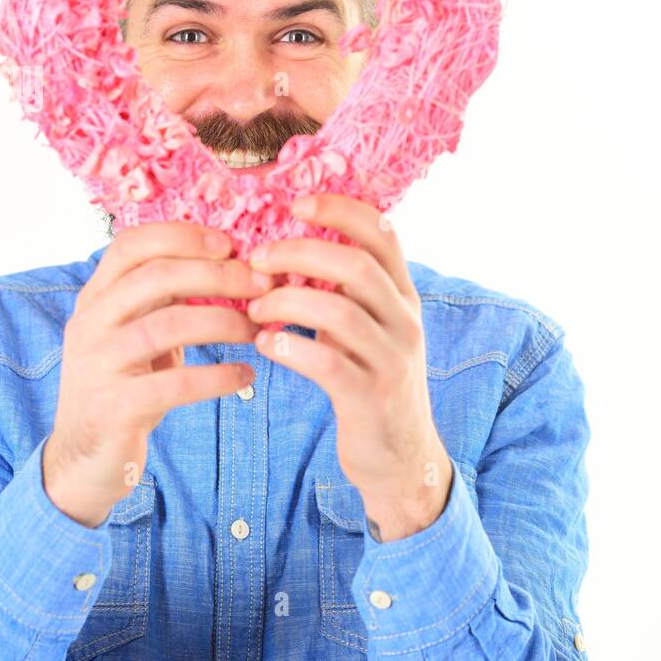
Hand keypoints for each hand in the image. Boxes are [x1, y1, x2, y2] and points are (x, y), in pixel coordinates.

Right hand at [45, 222, 267, 527]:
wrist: (84, 459)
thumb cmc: (126, 385)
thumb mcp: (139, 333)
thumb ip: (167, 299)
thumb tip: (233, 263)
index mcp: (95, 297)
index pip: (132, 244)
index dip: (183, 236)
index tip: (231, 244)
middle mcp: (89, 323)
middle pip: (156, 276)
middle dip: (217, 274)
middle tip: (262, 284)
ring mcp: (97, 365)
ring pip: (167, 325)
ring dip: (224, 323)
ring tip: (257, 330)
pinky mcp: (113, 408)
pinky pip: (175, 384)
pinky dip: (218, 376)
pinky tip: (246, 375)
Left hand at [245, 194, 452, 541]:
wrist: (401, 456)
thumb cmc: (371, 382)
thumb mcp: (371, 330)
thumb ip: (345, 292)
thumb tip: (290, 249)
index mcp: (403, 296)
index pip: (382, 233)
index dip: (340, 210)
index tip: (296, 204)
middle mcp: (405, 321)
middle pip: (357, 266)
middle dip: (301, 253)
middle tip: (257, 260)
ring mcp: (392, 359)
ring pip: (340, 311)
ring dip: (288, 301)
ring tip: (255, 308)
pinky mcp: (370, 397)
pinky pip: (327, 362)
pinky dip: (290, 347)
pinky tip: (265, 344)